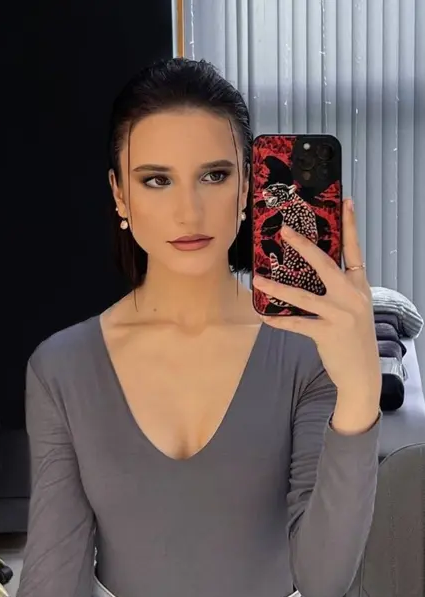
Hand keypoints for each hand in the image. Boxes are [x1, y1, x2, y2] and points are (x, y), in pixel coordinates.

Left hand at [253, 199, 380, 423]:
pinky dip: (279, 321)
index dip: (350, 226)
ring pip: (304, 296)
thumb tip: (311, 270)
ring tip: (258, 278)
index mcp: (359, 285)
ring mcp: (341, 315)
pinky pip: (297, 324)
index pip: (354, 250)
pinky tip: (265, 317)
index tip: (346, 201)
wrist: (362, 373)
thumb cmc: (353, 337)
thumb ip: (339, 288)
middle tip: (285, 230)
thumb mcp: (354, 307)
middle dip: (303, 246)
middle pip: (325, 265)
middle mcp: (352, 296)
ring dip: (278, 287)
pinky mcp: (327, 334)